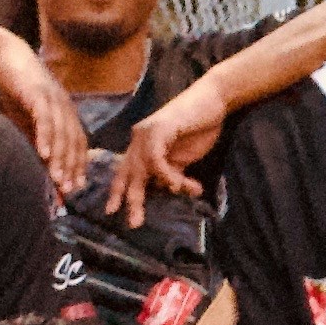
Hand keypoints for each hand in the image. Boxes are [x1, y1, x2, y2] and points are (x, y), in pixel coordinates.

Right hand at [0, 33, 90, 191]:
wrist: (5, 56)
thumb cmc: (16, 90)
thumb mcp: (26, 120)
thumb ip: (34, 141)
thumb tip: (38, 167)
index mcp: (66, 113)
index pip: (78, 143)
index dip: (78, 166)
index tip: (74, 187)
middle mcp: (65, 107)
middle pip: (74, 141)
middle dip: (72, 167)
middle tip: (68, 189)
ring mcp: (53, 99)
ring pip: (62, 132)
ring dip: (61, 157)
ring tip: (57, 178)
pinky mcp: (37, 93)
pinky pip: (45, 118)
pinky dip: (46, 136)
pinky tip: (43, 153)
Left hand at [109, 77, 233, 219]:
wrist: (213, 101)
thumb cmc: (199, 127)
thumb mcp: (182, 158)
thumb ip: (170, 173)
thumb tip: (164, 192)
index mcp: (141, 145)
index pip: (124, 172)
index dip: (117, 192)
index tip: (112, 211)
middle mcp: (138, 139)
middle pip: (128, 175)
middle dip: (130, 200)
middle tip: (134, 223)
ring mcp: (146, 133)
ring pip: (140, 170)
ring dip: (157, 187)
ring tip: (175, 194)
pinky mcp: (158, 129)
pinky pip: (156, 161)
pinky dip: (168, 175)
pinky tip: (182, 183)